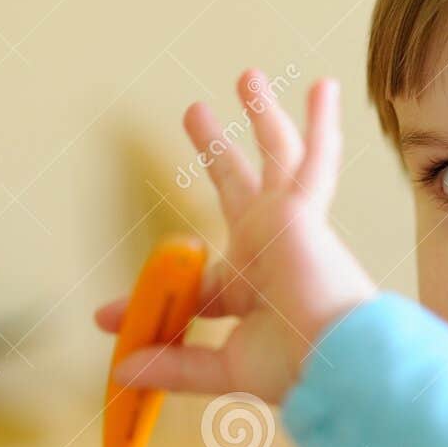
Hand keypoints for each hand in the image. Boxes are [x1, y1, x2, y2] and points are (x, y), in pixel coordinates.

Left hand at [94, 68, 378, 405]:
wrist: (341, 363)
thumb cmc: (299, 369)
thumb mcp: (220, 368)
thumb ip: (174, 364)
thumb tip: (121, 368)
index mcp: (254, 287)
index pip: (197, 280)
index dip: (151, 296)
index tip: (106, 315)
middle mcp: (272, 247)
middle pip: (240, 187)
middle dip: (218, 152)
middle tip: (196, 115)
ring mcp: (290, 224)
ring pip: (277, 157)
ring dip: (262, 117)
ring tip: (247, 76)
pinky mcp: (303, 210)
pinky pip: (315, 157)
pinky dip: (321, 122)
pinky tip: (323, 87)